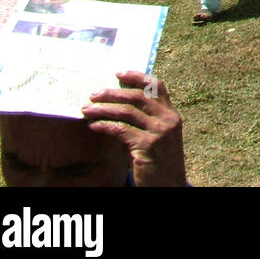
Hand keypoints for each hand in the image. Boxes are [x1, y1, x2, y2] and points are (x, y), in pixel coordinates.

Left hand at [82, 71, 187, 186]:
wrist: (168, 186)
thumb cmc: (159, 161)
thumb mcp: (159, 136)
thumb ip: (147, 121)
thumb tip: (119, 104)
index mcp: (172, 114)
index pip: (157, 86)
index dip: (138, 76)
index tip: (119, 73)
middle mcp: (168, 119)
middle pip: (138, 96)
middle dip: (113, 92)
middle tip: (94, 93)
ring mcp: (159, 132)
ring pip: (127, 111)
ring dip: (103, 109)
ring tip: (87, 109)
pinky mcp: (148, 145)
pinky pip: (121, 130)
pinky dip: (105, 125)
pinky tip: (93, 126)